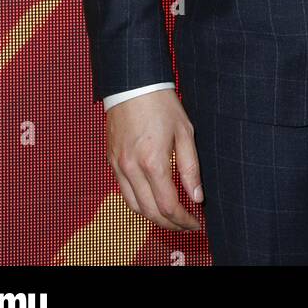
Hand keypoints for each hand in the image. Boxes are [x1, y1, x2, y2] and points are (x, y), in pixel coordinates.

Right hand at [105, 88, 203, 230]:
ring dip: (153, 217)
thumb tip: (197, 196)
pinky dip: (138, 202)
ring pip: (134, 206)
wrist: (133, 83)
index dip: (183, 220)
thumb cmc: (161, 103)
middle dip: (170, 224)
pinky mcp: (111, 161)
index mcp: (153, 161)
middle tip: (185, 224)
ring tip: (171, 216)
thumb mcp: (185, 132)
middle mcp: (132, 168)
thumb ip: (190, 167)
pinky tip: (152, 199)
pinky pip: (124, 192)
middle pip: (150, 212)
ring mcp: (118, 166)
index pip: (168, 206)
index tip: (195, 222)